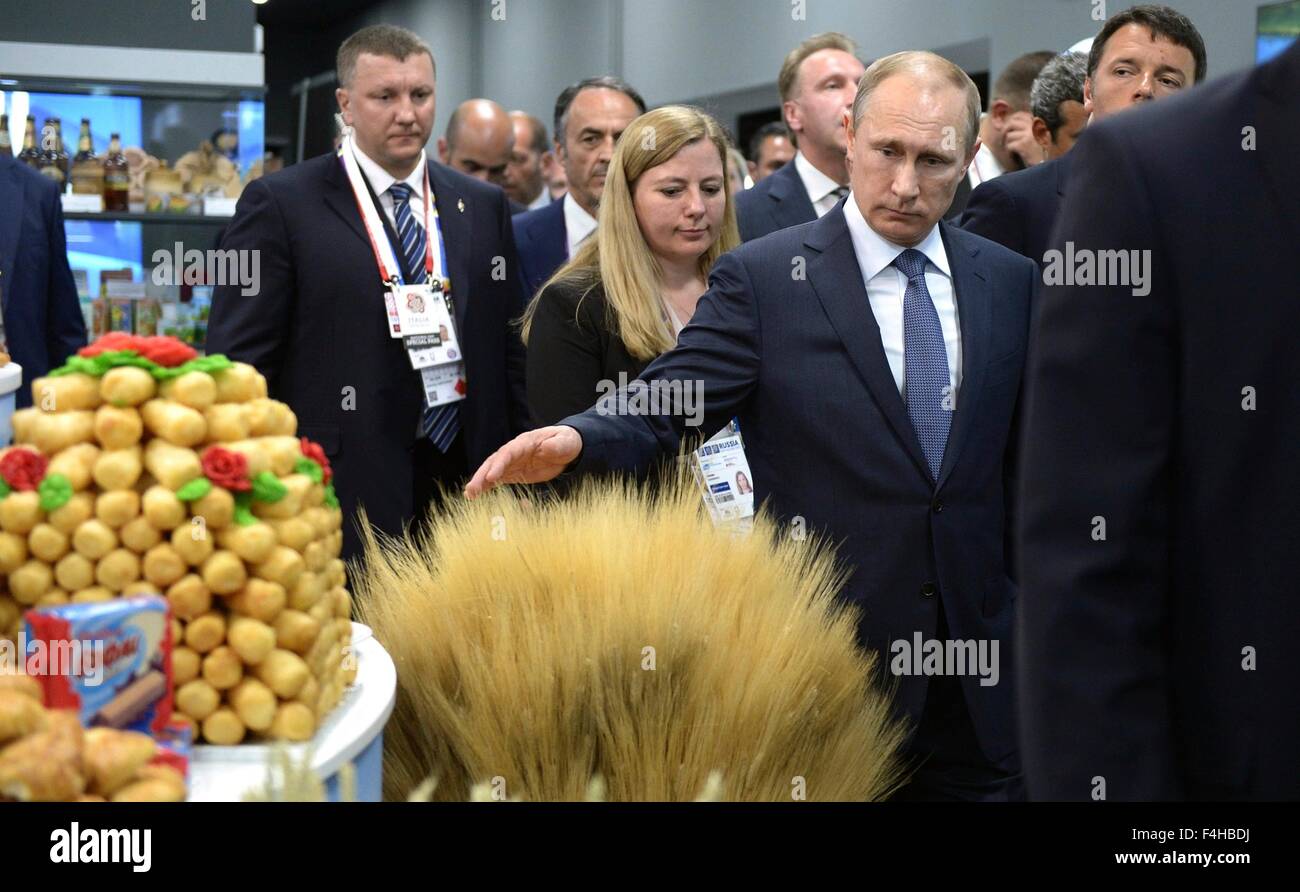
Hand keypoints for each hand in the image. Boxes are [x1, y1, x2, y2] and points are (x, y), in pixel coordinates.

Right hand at [463, 425, 582, 498]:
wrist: (567, 448)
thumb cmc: (567, 442)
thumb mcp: (566, 442)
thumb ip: (557, 445)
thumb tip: (546, 448)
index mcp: (525, 442)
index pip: (508, 453)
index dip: (499, 464)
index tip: (491, 477)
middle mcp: (514, 451)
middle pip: (494, 462)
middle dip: (482, 475)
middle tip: (472, 489)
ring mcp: (513, 462)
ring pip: (492, 471)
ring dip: (480, 482)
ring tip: (469, 495)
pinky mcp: (514, 472)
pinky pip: (497, 479)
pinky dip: (486, 486)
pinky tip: (475, 496)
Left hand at [1004, 111, 1044, 167]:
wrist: (1044, 164)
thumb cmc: (1038, 151)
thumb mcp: (1034, 135)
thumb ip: (1023, 128)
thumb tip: (1001, 124)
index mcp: (1036, 123)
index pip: (1020, 115)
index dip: (1010, 120)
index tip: (1007, 127)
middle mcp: (1033, 127)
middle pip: (1011, 123)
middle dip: (1004, 131)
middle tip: (1002, 139)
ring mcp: (1028, 135)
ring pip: (1009, 135)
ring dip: (1006, 143)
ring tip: (1010, 149)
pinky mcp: (1023, 145)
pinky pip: (1009, 145)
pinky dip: (1009, 151)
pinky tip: (1013, 155)